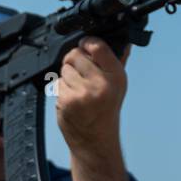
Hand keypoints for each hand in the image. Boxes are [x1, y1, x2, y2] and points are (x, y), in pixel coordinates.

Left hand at [55, 39, 128, 159]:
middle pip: (75, 54)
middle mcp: (101, 83)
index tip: (86, 46)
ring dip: (67, 77)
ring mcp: (83, 93)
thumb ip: (118, 61)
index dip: (87, 43)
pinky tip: (72, 100)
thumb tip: (123, 40)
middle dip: (74, 61)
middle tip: (80, 73)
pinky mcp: (67, 101)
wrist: (95, 140)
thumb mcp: (118, 85)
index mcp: (116, 76)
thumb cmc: (106, 110)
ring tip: (78, 90)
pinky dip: (61, 90)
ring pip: (64, 69)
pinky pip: (57, 83)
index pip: (97, 46)